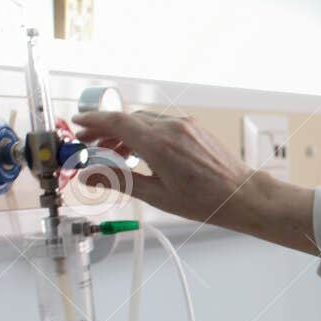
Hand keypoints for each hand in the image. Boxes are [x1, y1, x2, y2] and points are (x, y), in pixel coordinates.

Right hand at [72, 110, 304, 246]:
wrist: (242, 195)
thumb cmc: (205, 201)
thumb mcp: (157, 196)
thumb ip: (120, 181)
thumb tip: (89, 176)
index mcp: (159, 144)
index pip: (117, 121)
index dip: (93, 120)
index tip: (78, 123)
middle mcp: (172, 127)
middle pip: (128, 120)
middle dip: (106, 130)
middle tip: (90, 145)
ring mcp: (185, 124)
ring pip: (144, 120)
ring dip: (125, 132)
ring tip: (113, 154)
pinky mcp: (193, 127)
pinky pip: (160, 123)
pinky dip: (144, 132)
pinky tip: (139, 151)